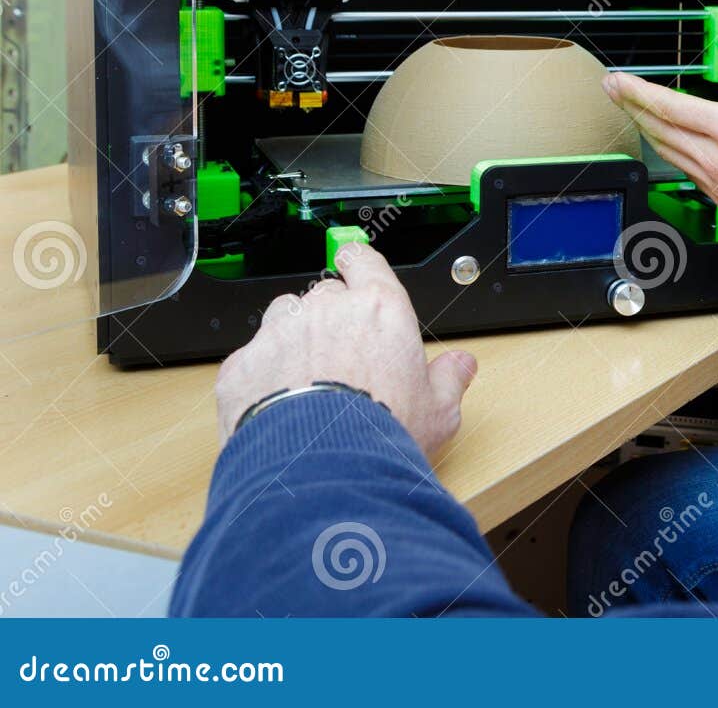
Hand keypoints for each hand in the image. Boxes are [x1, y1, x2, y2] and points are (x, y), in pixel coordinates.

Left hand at [215, 242, 477, 459]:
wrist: (319, 470)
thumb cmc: (381, 436)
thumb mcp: (437, 412)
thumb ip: (449, 379)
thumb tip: (460, 366)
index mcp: (380, 309)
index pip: (363, 260)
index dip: (358, 264)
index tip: (355, 270)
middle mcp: (327, 309)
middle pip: (324, 295)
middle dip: (331, 318)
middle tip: (342, 358)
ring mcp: (280, 333)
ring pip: (284, 318)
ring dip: (293, 339)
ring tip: (306, 383)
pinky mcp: (242, 364)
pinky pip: (252, 357)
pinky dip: (261, 375)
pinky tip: (277, 406)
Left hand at [602, 16, 717, 292]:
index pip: (670, 106)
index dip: (638, 90)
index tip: (618, 79)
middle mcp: (717, 159)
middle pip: (659, 130)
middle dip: (632, 106)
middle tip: (614, 90)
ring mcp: (717, 183)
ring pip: (668, 153)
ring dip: (648, 130)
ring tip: (637, 114)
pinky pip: (686, 172)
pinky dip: (671, 153)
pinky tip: (674, 148)